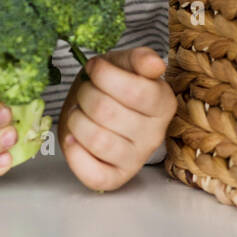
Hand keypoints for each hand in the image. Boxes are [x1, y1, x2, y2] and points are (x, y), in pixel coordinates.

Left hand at [58, 46, 175, 191]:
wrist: (99, 108)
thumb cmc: (113, 84)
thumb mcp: (125, 63)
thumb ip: (139, 58)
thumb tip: (156, 65)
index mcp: (163, 103)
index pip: (134, 91)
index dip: (104, 75)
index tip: (95, 67)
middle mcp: (154, 135)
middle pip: (107, 113)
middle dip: (86, 95)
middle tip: (85, 91)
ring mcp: (136, 160)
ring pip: (97, 140)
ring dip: (76, 120)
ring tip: (78, 113)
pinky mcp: (116, 178)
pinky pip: (93, 175)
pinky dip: (75, 154)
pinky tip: (72, 138)